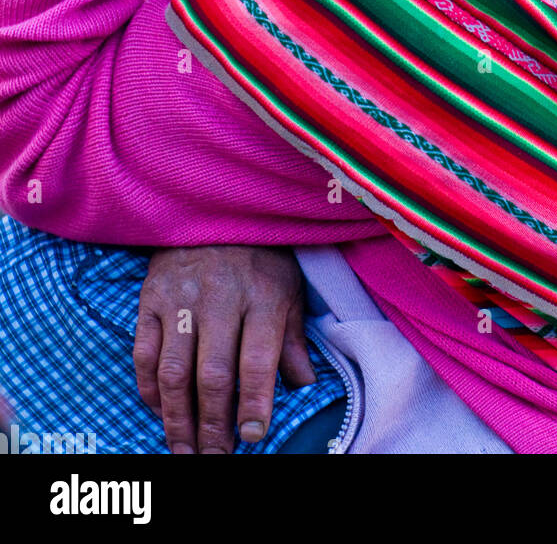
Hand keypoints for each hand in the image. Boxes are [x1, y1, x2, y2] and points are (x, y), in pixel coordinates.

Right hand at [134, 245, 315, 454]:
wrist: (214, 209)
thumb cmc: (259, 258)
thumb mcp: (287, 291)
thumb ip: (293, 340)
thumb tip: (303, 387)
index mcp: (262, 296)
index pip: (257, 360)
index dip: (255, 403)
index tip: (253, 436)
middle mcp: (220, 297)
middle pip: (213, 374)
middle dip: (213, 424)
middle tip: (216, 456)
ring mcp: (181, 298)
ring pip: (175, 371)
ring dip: (177, 419)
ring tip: (185, 449)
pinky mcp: (151, 298)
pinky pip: (144, 354)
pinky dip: (150, 390)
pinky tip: (160, 412)